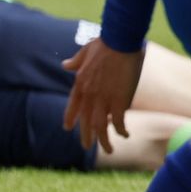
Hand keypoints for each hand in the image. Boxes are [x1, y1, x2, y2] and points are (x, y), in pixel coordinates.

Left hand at [62, 39, 146, 153]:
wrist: (120, 41)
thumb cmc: (105, 43)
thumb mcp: (85, 51)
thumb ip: (75, 61)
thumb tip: (64, 64)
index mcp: (80, 83)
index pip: (73, 106)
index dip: (71, 118)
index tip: (68, 128)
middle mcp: (89, 95)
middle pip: (86, 121)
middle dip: (86, 136)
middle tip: (87, 146)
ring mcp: (104, 99)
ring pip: (101, 126)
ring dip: (103, 140)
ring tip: (108, 150)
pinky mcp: (120, 100)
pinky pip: (119, 121)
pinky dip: (121, 130)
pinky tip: (125, 135)